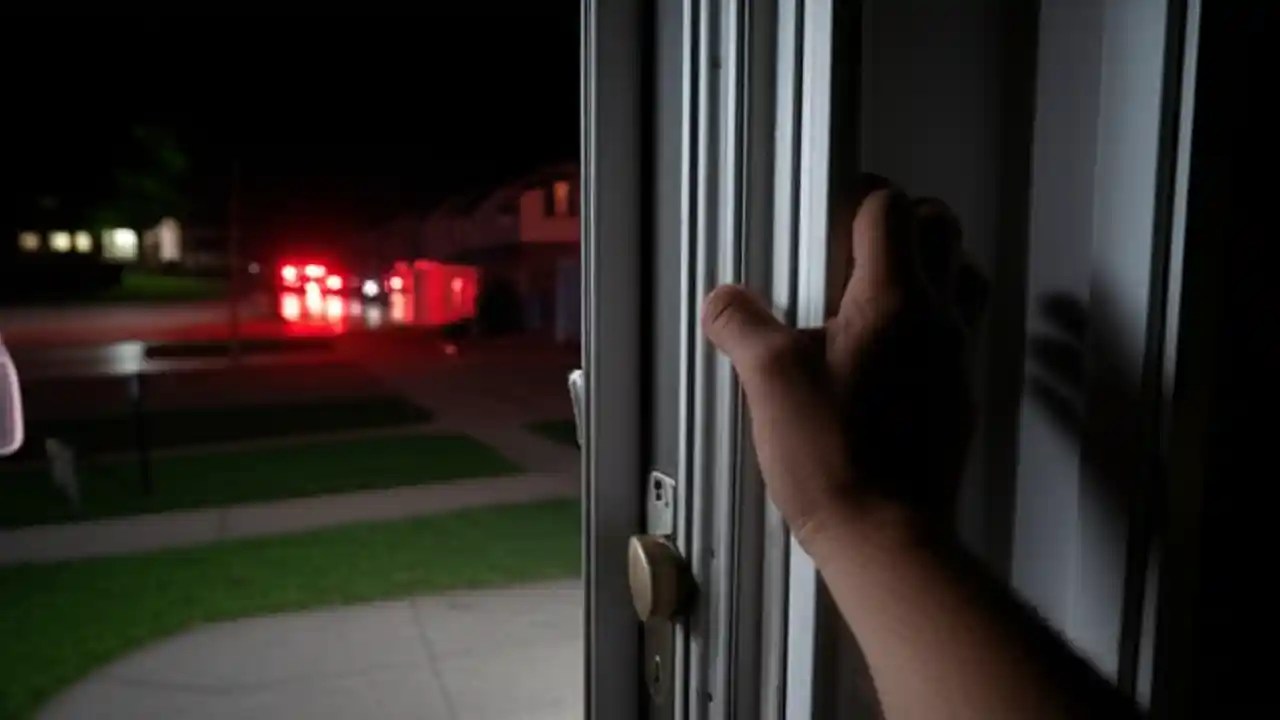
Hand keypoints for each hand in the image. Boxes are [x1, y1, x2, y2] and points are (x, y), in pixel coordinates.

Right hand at [701, 180, 982, 550]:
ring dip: (925, 270)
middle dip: (901, 224)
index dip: (858, 199)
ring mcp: (955, 358)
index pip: (891, 209)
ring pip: (960, 279)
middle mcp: (937, 320)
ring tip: (872, 296)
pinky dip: (927, 324)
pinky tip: (883, 356)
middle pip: (941, 230)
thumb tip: (724, 301)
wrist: (887, 534)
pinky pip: (954, 334)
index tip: (827, 219)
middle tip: (853, 250)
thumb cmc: (835, 457)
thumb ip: (742, 326)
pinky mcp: (957, 397)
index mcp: (893, 300)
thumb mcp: (770, 380)